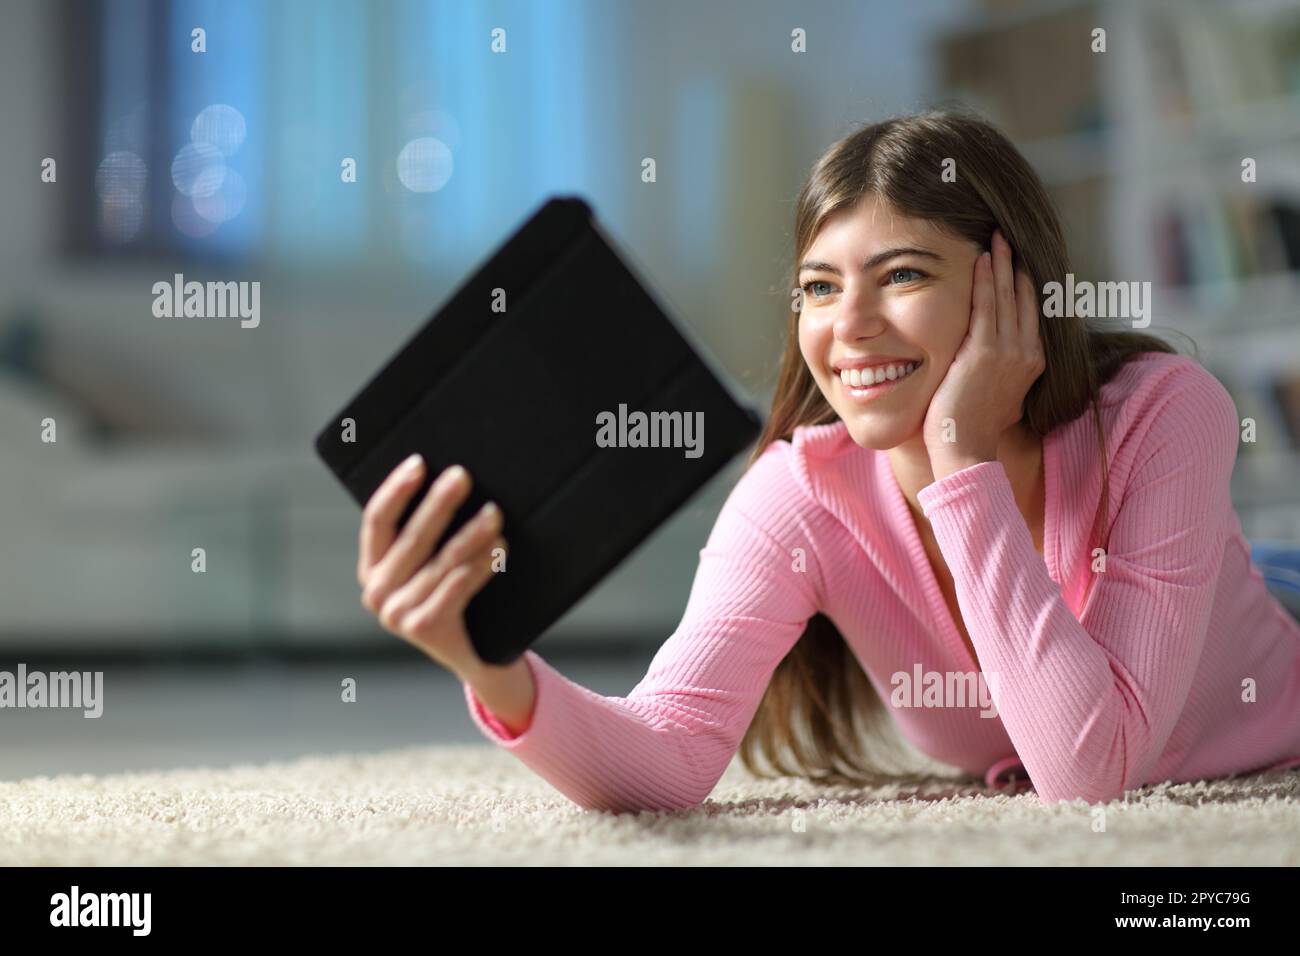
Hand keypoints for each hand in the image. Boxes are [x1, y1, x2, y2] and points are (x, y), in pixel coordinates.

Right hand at [357, 455, 506, 679]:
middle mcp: (376, 591)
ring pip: (440, 561)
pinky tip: (499, 548)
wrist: (477, 654)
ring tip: (494, 513)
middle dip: (439, 503)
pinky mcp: (424, 628)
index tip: (419, 463)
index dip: (396, 489)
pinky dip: (481, 565)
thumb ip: (428, 532)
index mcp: (371, 567)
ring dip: (470, 534)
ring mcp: (397, 614)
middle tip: (462, 477)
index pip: (377, 520)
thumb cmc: (456, 595)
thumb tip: (452, 479)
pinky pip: (457, 586)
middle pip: (411, 537)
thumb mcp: (432, 563)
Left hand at [922, 229, 1044, 477]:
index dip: (1025, 283)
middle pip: (1025, 296)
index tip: (1017, 260)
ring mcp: (1008, 351)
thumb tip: (999, 367)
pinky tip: (981, 260)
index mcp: (1033, 360)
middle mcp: (1027, 352)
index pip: (1032, 311)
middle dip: (1016, 264)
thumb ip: (1004, 374)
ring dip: (1002, 263)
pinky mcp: (984, 352)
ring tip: (997, 237)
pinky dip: (985, 280)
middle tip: (1008, 237)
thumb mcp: (1001, 396)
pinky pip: (987, 306)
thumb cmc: (974, 428)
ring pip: (1008, 296)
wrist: (966, 449)